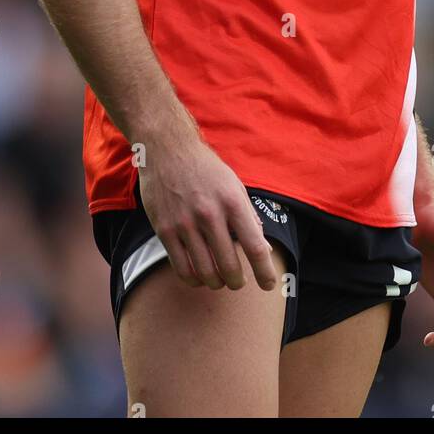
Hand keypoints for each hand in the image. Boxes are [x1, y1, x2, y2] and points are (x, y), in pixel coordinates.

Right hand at [138, 131, 277, 293]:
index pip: (255, 246)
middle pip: (229, 266)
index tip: (269, 285)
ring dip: (216, 283)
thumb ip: (248, 216)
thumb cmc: (206, 168)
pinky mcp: (164, 230)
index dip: (265, 272)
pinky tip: (199, 276)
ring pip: (205, 272)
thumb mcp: (234, 185)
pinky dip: (194, 279)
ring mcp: (185, 224)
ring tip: (219, 279)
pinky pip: (182, 268)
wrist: (168, 149)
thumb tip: (264, 246)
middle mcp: (210, 214)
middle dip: (237, 282)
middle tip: (238, 282)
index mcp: (232, 201)